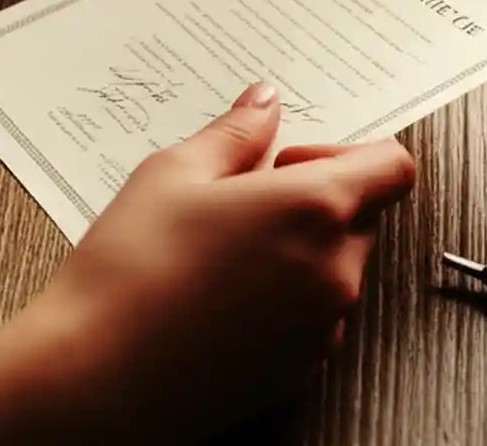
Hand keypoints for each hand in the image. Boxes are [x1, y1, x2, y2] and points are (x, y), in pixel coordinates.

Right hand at [0, 82, 415, 443]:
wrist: (94, 381)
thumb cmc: (129, 274)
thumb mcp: (173, 174)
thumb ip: (235, 133)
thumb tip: (264, 104)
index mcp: (317, 210)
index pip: (392, 166)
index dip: (351, 151)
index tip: (290, 159)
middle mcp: (336, 271)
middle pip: (362, 216)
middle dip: (315, 198)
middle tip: (242, 199)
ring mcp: (322, 327)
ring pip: (335, 268)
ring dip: (299, 250)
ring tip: (219, 253)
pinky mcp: (300, 370)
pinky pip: (313, 317)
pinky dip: (284, 299)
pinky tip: (218, 298)